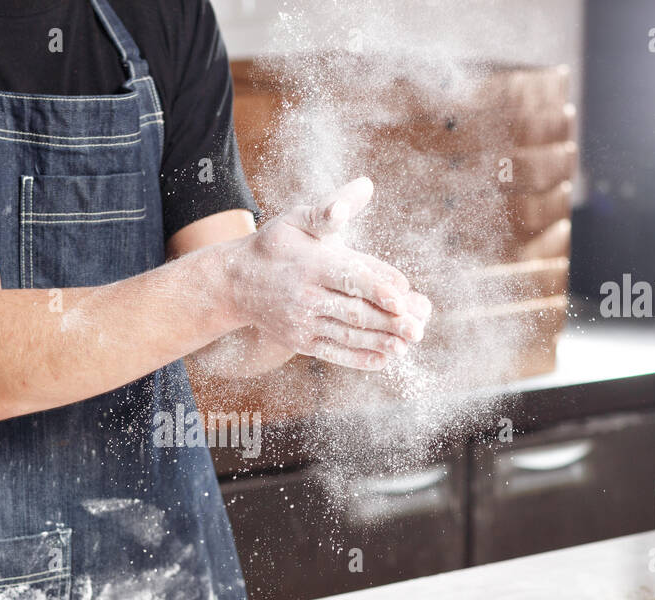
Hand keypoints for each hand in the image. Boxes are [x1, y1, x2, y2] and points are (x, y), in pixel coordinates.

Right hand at [215, 177, 430, 369]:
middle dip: (390, 321)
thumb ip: (332, 208)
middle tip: (419, 327)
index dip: (378, 288)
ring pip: (347, 335)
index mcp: (311, 264)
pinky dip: (359, 358)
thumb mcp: (297, 218)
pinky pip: (333, 353)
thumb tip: (367, 185)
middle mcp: (306, 296)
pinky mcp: (300, 342)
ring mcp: (302, 322)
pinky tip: (384, 359)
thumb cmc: (275, 245)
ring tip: (407, 343)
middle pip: (354, 310)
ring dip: (381, 341)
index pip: (350, 276)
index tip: (404, 298)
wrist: (235, 283)